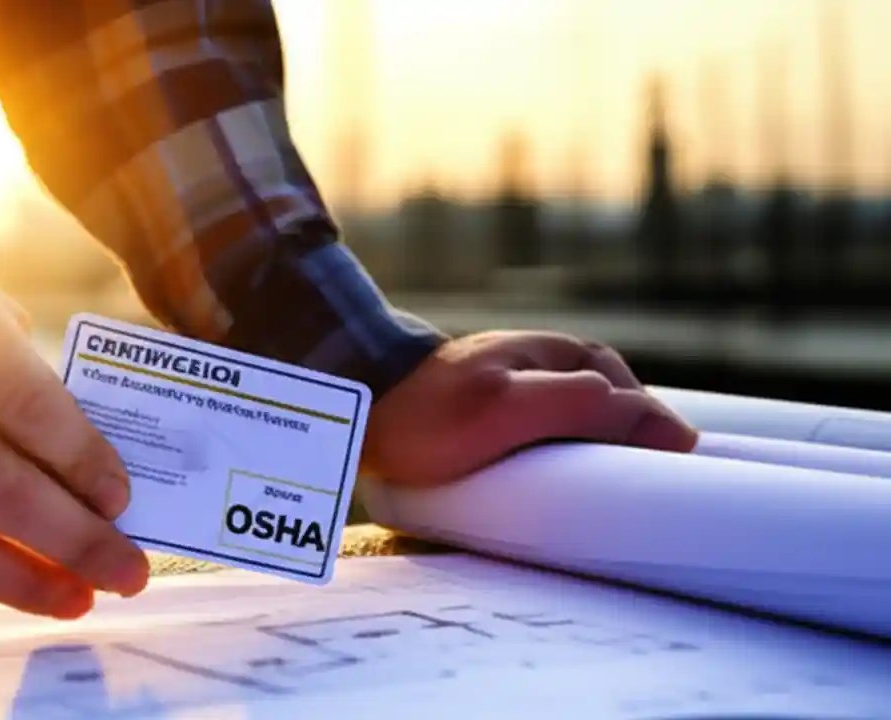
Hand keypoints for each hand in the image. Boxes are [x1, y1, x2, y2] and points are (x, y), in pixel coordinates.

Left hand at [363, 331, 697, 486]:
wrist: (359, 403)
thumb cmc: (430, 412)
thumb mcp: (510, 409)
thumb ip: (583, 409)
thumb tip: (673, 430)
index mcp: (575, 357)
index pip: (643, 410)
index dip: (652, 453)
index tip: (652, 499)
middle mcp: (562, 367)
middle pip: (617, 424)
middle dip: (619, 460)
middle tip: (608, 509)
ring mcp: (535, 388)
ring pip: (585, 435)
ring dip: (588, 467)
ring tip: (577, 507)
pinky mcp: (509, 413)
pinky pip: (555, 442)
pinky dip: (558, 467)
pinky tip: (546, 492)